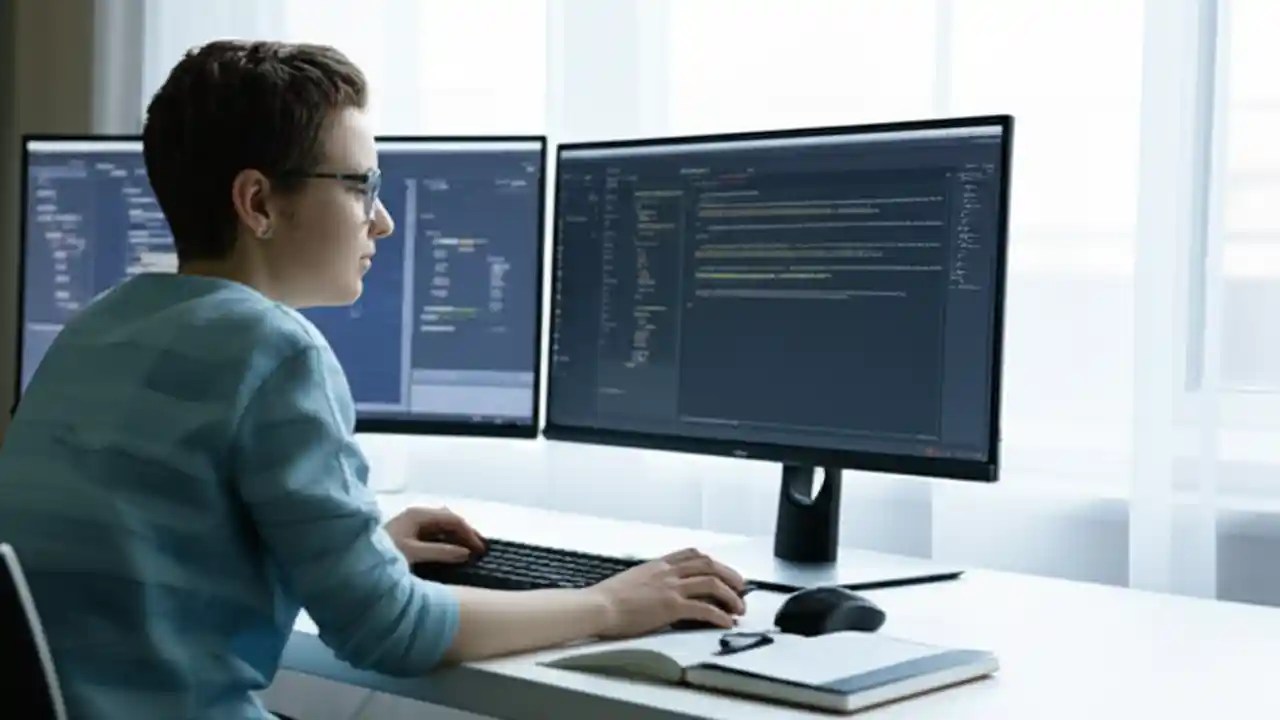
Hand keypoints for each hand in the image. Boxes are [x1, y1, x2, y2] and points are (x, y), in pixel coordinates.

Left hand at [383, 506, 486, 563]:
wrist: (352, 562)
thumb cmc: (384, 554)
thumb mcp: (414, 554)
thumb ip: (441, 553)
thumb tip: (466, 553)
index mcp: (418, 515)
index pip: (452, 519)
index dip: (468, 533)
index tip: (480, 549)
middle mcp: (416, 516)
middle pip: (448, 520)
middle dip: (465, 533)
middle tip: (480, 550)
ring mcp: (411, 525)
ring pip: (441, 528)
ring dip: (456, 538)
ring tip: (470, 552)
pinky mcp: (406, 535)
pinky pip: (433, 535)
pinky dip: (445, 543)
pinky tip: (451, 553)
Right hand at [588, 548, 747, 637]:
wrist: (598, 606)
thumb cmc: (608, 599)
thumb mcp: (633, 580)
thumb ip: (651, 581)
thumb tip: (659, 590)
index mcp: (658, 565)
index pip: (692, 554)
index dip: (713, 562)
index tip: (723, 572)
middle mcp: (667, 572)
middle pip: (709, 565)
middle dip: (730, 576)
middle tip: (742, 589)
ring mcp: (670, 587)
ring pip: (712, 583)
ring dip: (731, 596)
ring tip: (740, 609)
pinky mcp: (670, 606)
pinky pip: (703, 608)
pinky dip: (719, 615)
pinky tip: (727, 622)